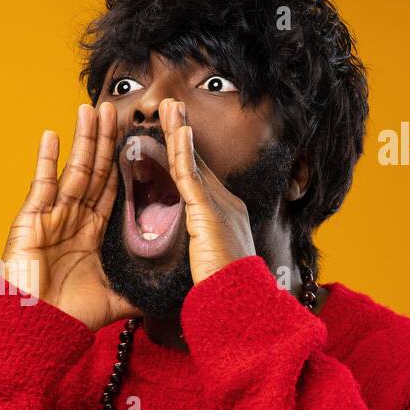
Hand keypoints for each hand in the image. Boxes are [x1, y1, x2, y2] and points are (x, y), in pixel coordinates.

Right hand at [0, 102, 144, 330]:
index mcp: (92, 234)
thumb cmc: (69, 317)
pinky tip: (52, 135)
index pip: (113, 190)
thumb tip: (172, 293)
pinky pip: (42, 184)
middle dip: (106, 141)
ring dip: (83, 139)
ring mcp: (51, 217)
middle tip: (116, 109)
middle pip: (95, 172)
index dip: (125, 164)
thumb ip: (141, 289)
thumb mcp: (116, 300)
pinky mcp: (31, 220)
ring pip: (73, 170)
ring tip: (92, 109)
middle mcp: (73, 220)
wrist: (35, 330)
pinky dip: (46, 159)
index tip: (138, 139)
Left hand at [162, 98, 257, 282]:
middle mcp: (225, 204)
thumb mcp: (209, 265)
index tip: (173, 132)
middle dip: (181, 132)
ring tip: (169, 106)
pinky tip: (176, 131)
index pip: (196, 178)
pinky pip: (191, 176)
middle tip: (170, 105)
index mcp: (222, 215)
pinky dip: (182, 152)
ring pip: (193, 161)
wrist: (241, 304)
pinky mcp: (209, 212)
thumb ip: (200, 250)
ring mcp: (219, 205)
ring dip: (180, 131)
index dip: (184, 154)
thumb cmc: (225, 293)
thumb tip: (193, 250)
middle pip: (196, 161)